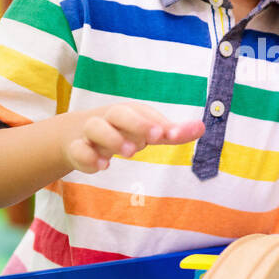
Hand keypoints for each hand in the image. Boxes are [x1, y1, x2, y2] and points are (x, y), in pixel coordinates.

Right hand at [63, 103, 204, 173]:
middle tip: (153, 139)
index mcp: (130, 112)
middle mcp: (110, 118)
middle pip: (120, 113)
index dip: (158, 123)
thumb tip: (201, 127)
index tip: (173, 134)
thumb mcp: (146, 130)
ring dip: (112, 139)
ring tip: (130, 153)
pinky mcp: (77, 148)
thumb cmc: (122, 131)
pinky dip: (88, 156)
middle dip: (136, 124)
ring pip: (96, 127)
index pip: (145, 113)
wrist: (78, 134)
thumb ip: (172, 132)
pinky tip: (101, 166)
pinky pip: (78, 149)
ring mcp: (91, 132)